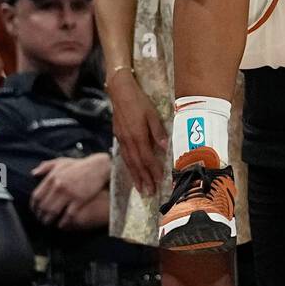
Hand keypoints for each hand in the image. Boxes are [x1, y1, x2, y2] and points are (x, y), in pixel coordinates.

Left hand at [30, 153, 109, 226]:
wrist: (99, 167)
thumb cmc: (80, 165)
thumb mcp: (62, 162)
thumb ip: (46, 166)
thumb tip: (33, 173)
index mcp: (53, 177)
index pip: (37, 196)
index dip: (33, 206)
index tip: (34, 211)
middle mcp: (59, 185)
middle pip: (43, 206)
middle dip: (40, 216)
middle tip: (40, 220)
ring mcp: (69, 193)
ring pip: (53, 212)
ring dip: (48, 220)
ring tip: (48, 224)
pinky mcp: (79, 200)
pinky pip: (67, 215)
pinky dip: (62, 222)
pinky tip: (61, 224)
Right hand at [108, 70, 167, 196]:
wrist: (119, 91)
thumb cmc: (139, 101)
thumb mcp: (152, 114)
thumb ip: (158, 131)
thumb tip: (165, 148)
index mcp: (138, 136)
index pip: (147, 159)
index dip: (154, 172)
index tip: (160, 182)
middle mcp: (129, 141)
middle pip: (137, 165)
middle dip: (144, 180)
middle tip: (150, 193)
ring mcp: (122, 140)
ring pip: (129, 163)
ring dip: (136, 177)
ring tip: (141, 189)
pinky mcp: (118, 137)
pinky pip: (125, 156)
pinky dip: (129, 167)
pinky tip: (132, 171)